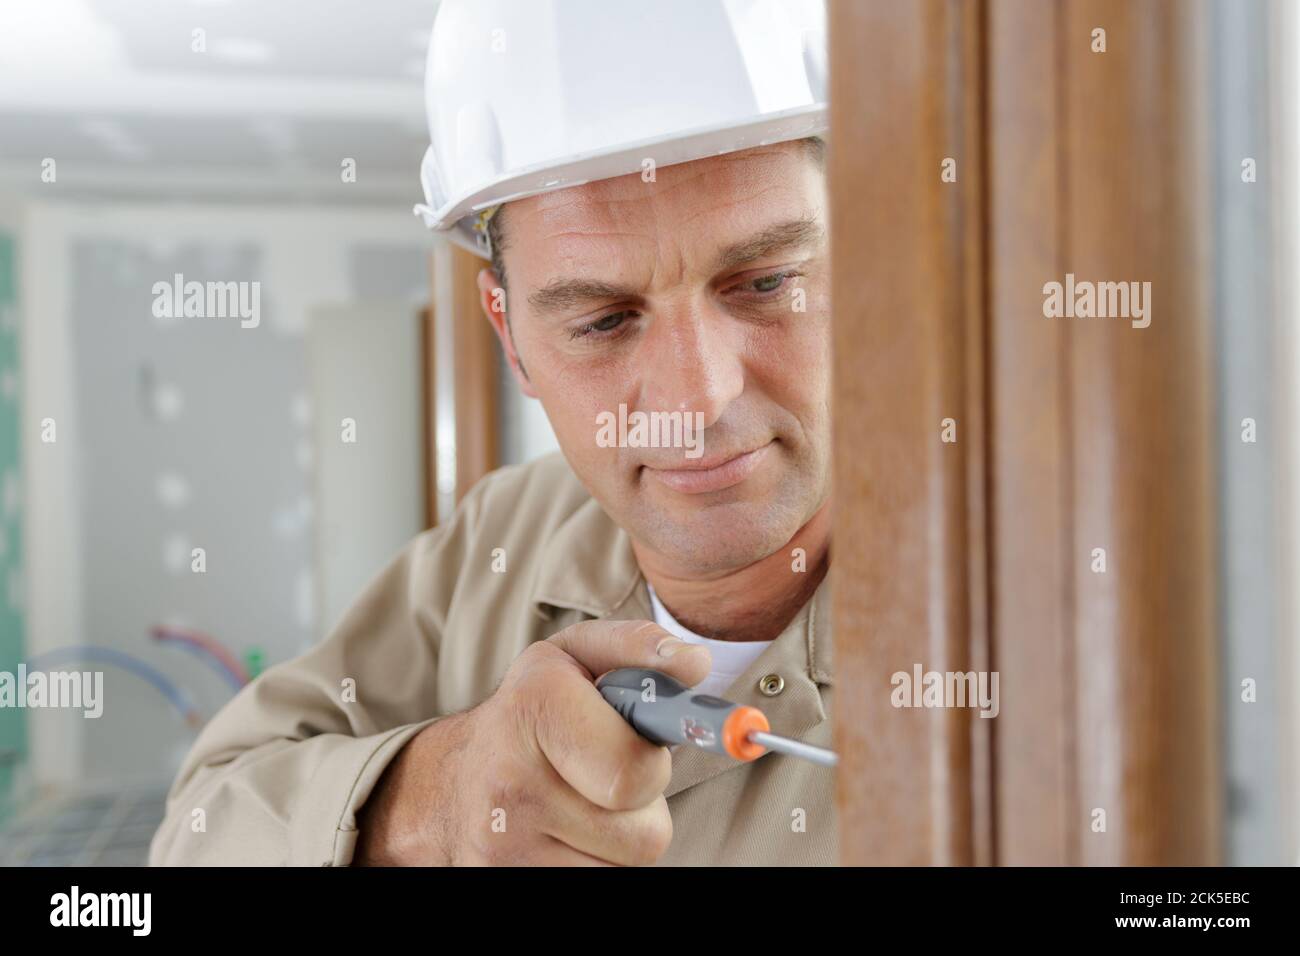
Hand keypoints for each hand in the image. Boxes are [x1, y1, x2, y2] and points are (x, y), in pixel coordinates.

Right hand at [354, 619, 710, 865]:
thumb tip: (695, 665)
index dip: (650, 763)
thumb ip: (638, 647)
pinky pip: (599, 888)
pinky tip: (563, 836)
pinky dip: (592, 864)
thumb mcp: (576, 656)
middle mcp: (510, 780)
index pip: (637, 774)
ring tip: (580, 804)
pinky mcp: (504, 885)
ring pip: (626, 867)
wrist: (448, 782)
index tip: (632, 745)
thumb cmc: (532, 711)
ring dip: (617, 839)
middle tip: (606, 776)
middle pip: (645, 834)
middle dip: (640, 806)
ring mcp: (502, 847)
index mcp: (534, 706)